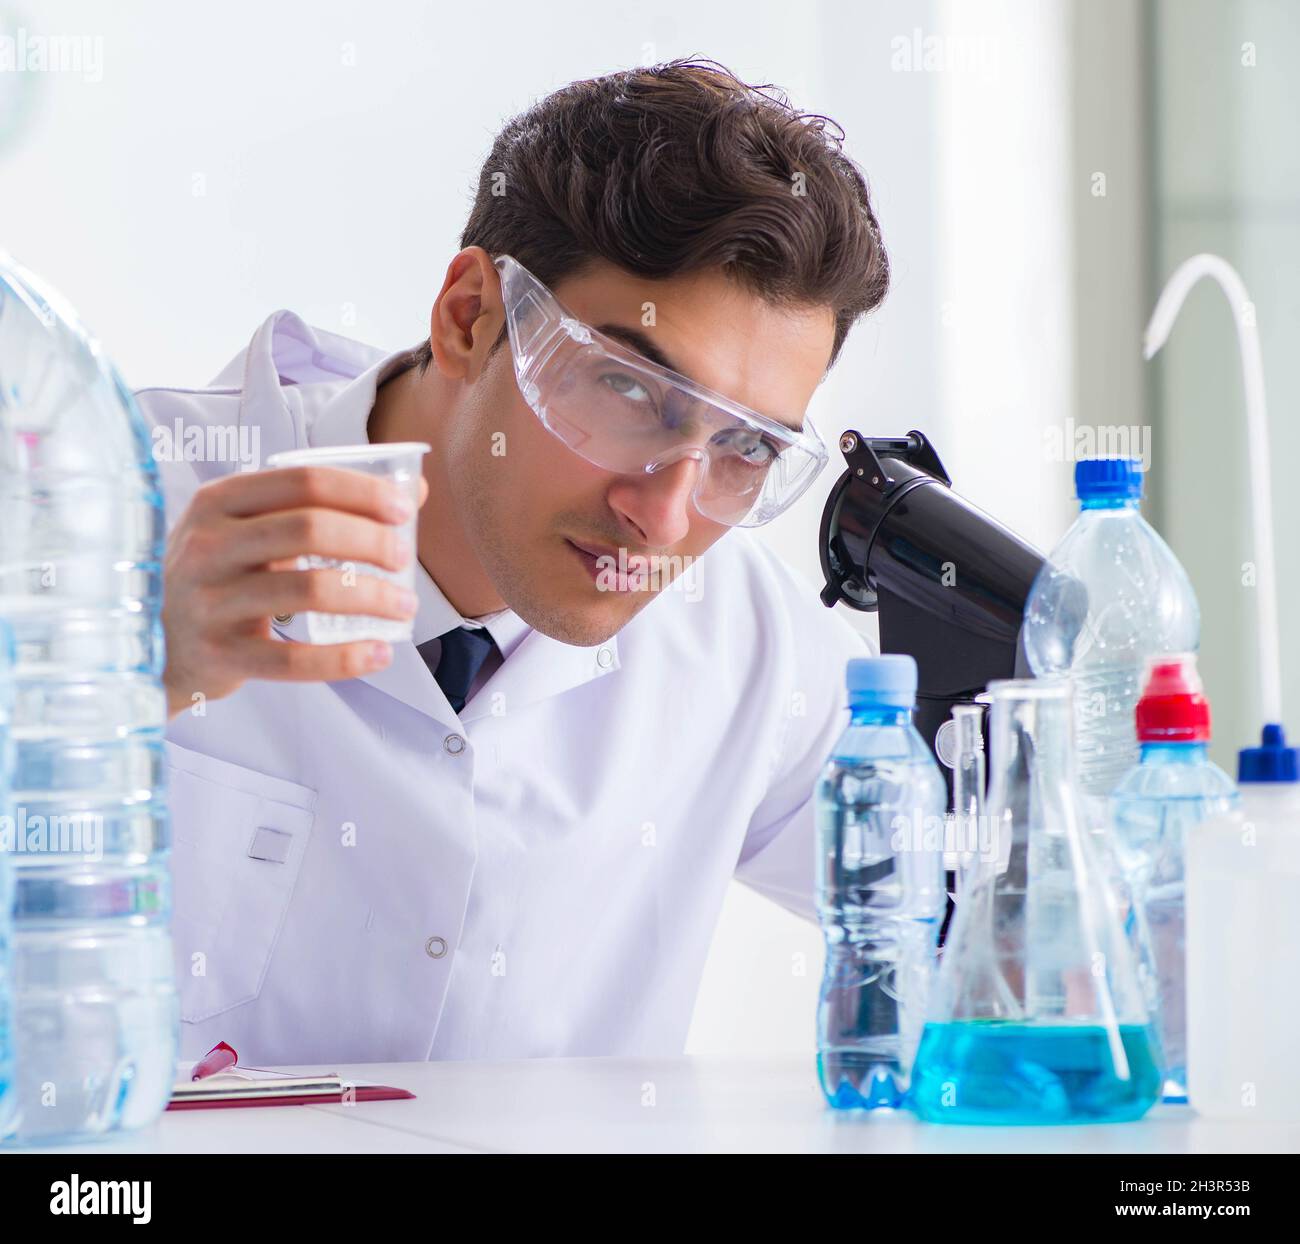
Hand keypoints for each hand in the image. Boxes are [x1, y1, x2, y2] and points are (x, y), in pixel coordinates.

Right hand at [161, 465, 427, 719]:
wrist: (153, 641)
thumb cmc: (219, 575)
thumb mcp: (250, 529)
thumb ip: (321, 508)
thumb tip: (412, 491)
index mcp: (219, 502)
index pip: (303, 481)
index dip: (361, 492)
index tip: (402, 509)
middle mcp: (209, 545)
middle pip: (309, 528)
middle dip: (371, 541)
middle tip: (404, 558)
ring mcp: (210, 602)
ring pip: (309, 590)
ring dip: (371, 597)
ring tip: (404, 605)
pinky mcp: (220, 655)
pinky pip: (294, 658)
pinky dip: (346, 658)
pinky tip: (380, 652)